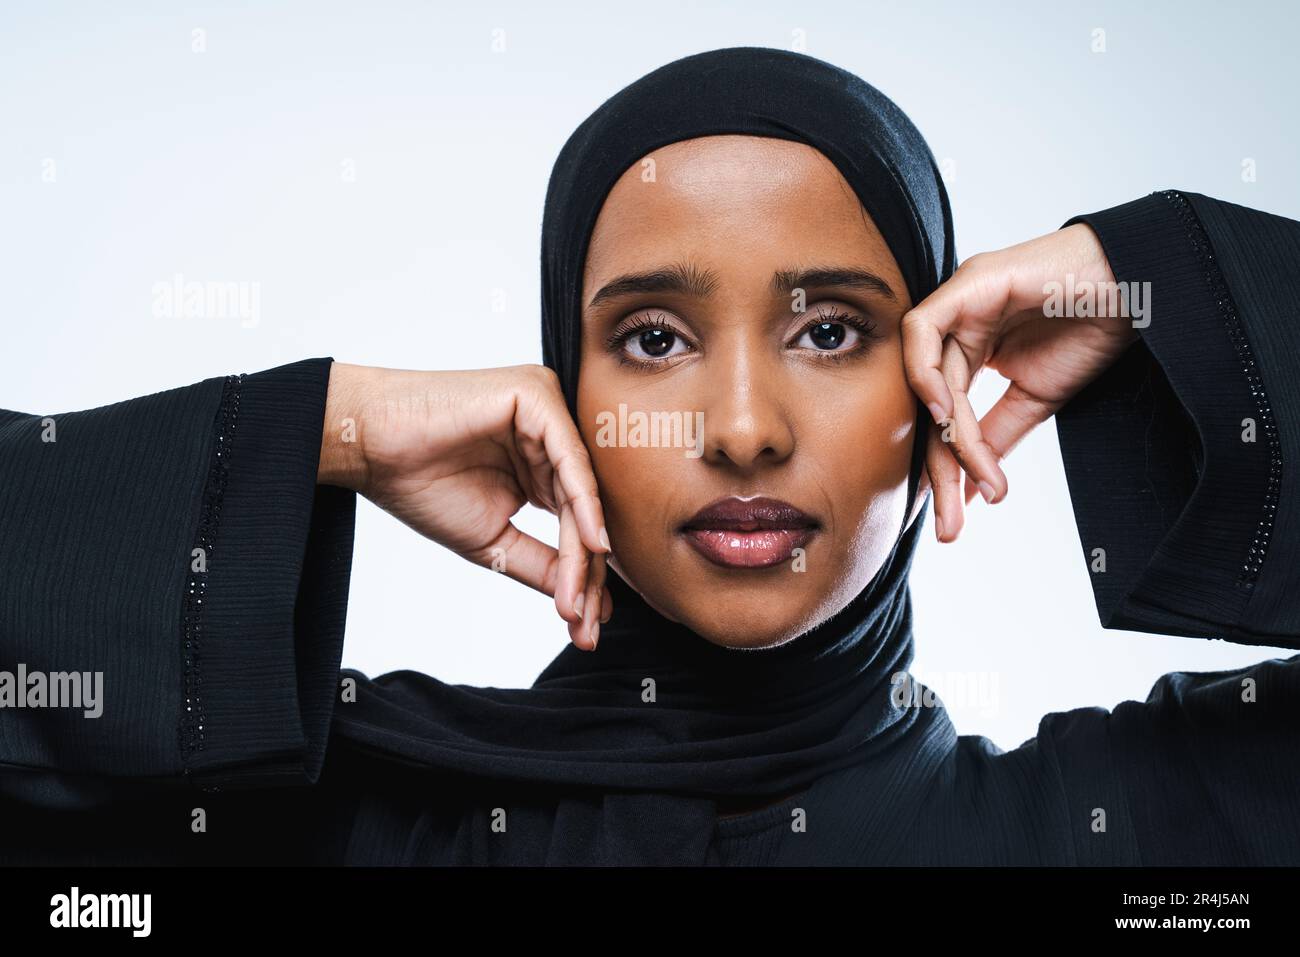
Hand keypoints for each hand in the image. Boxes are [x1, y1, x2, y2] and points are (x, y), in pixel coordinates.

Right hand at [318, 362, 611, 649]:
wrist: (367, 447)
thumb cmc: (420, 486)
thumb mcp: (493, 539)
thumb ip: (542, 563)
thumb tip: (588, 604)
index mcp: (542, 461)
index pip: (575, 521)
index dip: (583, 577)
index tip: (587, 629)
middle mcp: (551, 434)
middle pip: (584, 509)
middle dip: (588, 572)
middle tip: (588, 627)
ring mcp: (548, 410)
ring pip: (581, 490)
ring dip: (584, 552)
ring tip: (579, 603)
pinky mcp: (538, 394)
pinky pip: (570, 458)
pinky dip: (583, 504)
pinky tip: (592, 545)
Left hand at [901, 223, 1139, 541]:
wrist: (1142, 286)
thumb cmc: (1094, 329)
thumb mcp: (1037, 397)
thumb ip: (996, 437)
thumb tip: (972, 492)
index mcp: (968, 348)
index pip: (943, 417)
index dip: (947, 470)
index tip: (954, 520)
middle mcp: (955, 327)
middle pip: (930, 406)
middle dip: (940, 470)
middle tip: (949, 526)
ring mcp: (958, 303)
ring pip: (928, 381)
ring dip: (948, 438)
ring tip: (973, 481)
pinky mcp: (967, 283)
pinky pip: (923, 331)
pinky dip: (926, 374)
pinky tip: (947, 414)